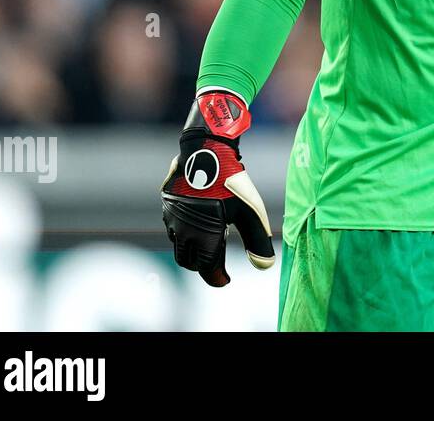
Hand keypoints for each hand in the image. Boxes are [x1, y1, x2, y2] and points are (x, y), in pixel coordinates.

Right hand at [160, 89, 275, 286]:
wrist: (205, 152)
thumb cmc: (231, 182)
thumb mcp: (250, 212)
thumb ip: (258, 241)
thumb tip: (266, 266)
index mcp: (203, 237)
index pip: (208, 269)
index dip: (218, 278)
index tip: (226, 280)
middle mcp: (182, 232)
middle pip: (190, 262)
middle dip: (203, 266)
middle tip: (216, 264)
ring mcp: (172, 219)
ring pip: (179, 245)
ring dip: (191, 250)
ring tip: (208, 245)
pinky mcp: (167, 205)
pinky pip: (173, 227)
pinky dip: (184, 233)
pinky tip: (197, 224)